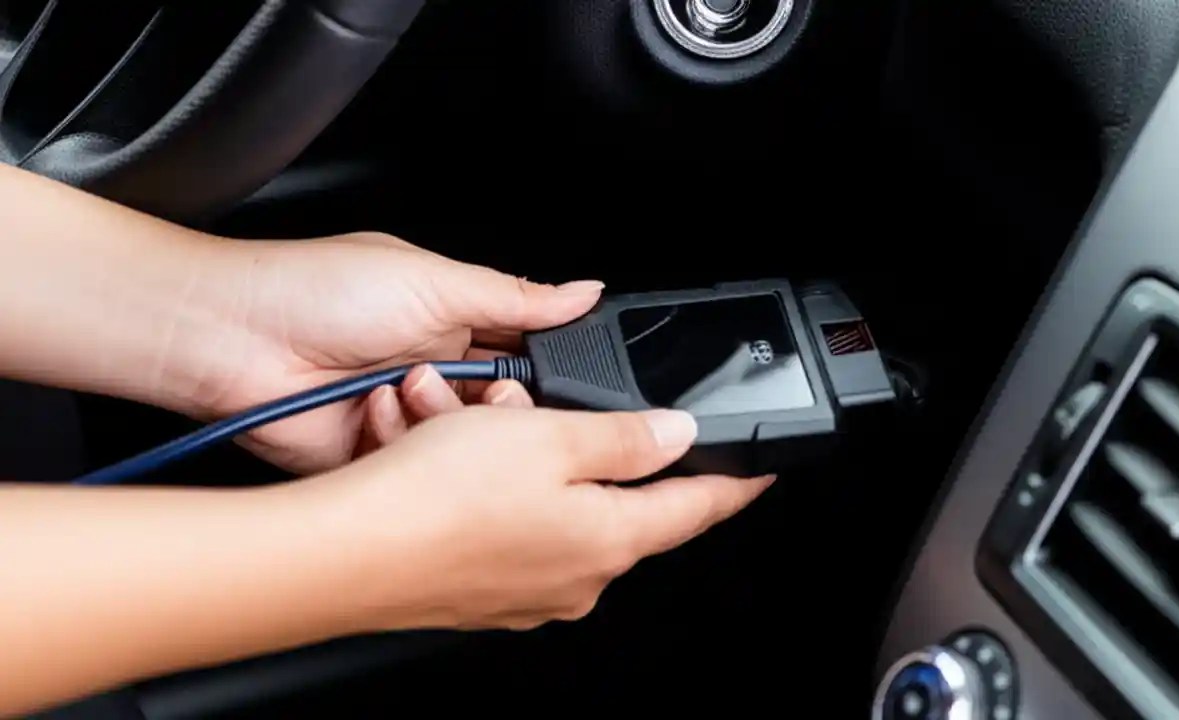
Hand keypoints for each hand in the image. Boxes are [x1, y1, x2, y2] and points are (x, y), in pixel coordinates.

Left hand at [192, 233, 602, 472]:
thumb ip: (514, 296)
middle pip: (503, 412)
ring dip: (444, 424)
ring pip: (465, 449)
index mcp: (455, 323)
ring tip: (410, 392)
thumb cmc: (312, 290)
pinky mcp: (374, 460)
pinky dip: (404, 450)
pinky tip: (378, 418)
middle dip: (498, 407)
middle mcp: (436, 374)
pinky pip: (417, 474)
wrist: (228, 336)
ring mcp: (404, 420)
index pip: (528, 356)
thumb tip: (583, 290)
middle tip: (481, 389)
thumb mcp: (430, 280)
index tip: (559, 385)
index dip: (547, 375)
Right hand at [314, 397, 774, 631]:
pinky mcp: (480, 595)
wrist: (343, 554)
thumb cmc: (439, 497)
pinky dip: (486, 489)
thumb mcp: (550, 437)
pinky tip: (446, 459)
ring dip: (522, 459)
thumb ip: (624, 437)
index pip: (698, 508)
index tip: (759, 468)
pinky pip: (504, 527)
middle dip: (583, 443)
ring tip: (469, 424)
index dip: (734, 481)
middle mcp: (577, 578)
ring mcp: (527, 594)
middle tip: (535, 406)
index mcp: (609, 539)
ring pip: (549, 507)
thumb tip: (676, 436)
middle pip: (613, 500)